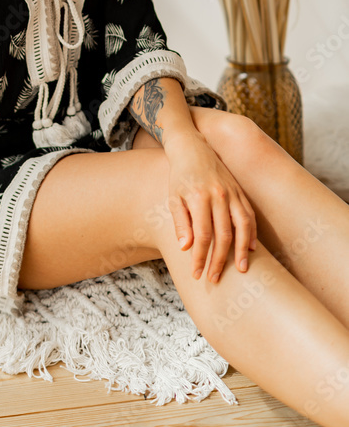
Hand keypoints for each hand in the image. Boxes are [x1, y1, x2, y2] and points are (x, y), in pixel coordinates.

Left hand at [165, 133, 257, 282]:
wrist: (192, 148)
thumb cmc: (179, 176)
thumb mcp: (173, 197)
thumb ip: (180, 222)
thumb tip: (186, 247)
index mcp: (199, 198)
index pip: (202, 235)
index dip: (200, 257)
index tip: (196, 274)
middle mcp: (219, 195)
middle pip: (224, 235)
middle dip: (220, 260)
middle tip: (215, 278)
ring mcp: (232, 193)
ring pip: (243, 226)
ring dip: (243, 250)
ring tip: (243, 269)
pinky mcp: (239, 192)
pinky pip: (250, 215)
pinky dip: (252, 233)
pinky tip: (252, 248)